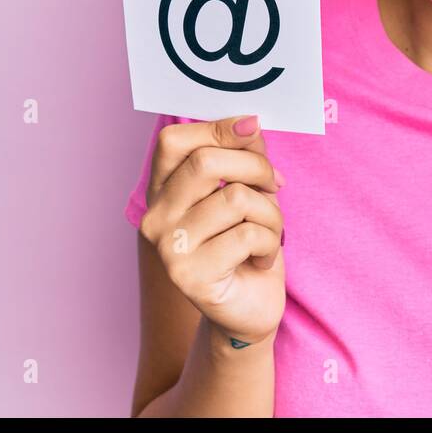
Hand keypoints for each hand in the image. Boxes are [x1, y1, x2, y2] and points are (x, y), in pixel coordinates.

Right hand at [138, 114, 285, 346]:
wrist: (250, 309)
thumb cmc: (248, 245)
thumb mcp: (248, 191)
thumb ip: (243, 156)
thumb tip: (249, 123)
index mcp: (163, 192)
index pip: (173, 141)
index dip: (217, 128)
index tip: (253, 128)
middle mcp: (155, 218)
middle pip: (206, 162)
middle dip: (256, 168)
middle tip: (275, 186)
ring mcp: (168, 248)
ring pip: (236, 199)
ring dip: (271, 214)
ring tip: (270, 233)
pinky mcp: (189, 277)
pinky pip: (246, 235)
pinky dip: (269, 244)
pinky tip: (261, 260)